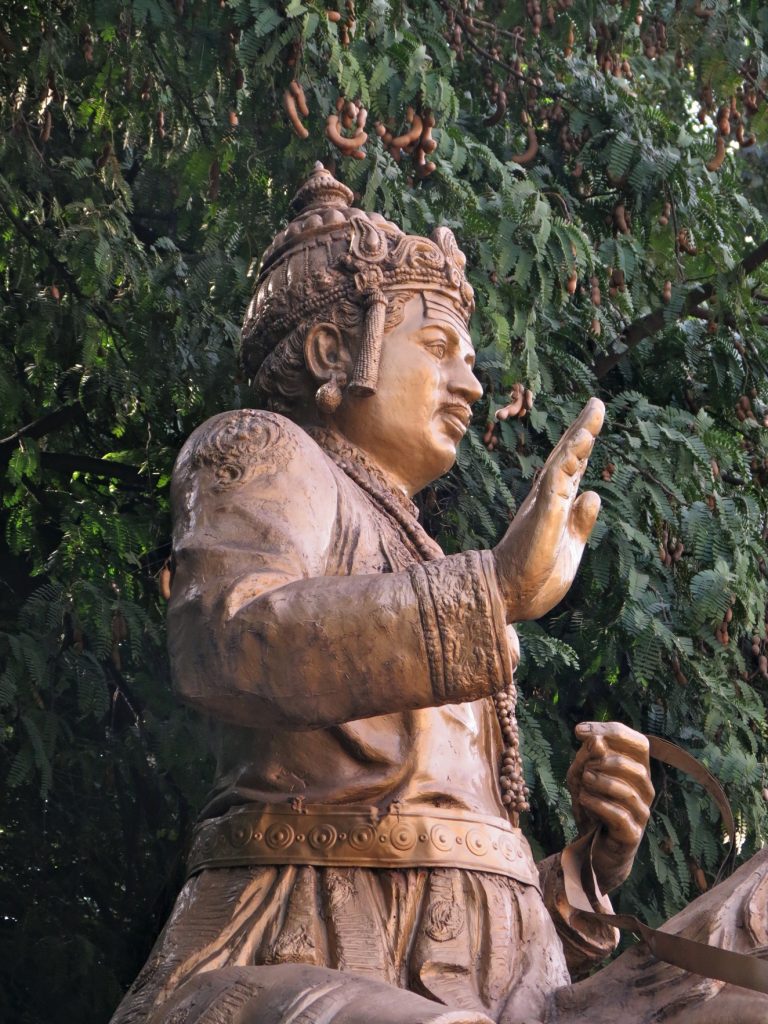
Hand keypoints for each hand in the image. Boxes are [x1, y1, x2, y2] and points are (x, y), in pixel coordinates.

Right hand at [493, 398, 603, 621]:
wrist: (509, 598)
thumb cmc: (535, 578)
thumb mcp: (570, 548)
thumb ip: (581, 523)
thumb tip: (592, 493)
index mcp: (553, 508)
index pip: (571, 471)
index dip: (582, 446)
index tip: (593, 424)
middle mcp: (546, 500)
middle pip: (567, 457)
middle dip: (582, 429)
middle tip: (597, 404)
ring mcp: (544, 504)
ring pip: (563, 462)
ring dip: (579, 437)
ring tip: (595, 413)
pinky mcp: (543, 513)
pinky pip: (558, 479)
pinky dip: (570, 458)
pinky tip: (583, 441)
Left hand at [566, 721, 653, 893]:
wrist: (594, 846)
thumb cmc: (592, 803)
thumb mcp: (583, 773)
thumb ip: (589, 755)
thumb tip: (595, 739)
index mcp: (638, 769)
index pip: (639, 742)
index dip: (611, 731)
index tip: (579, 731)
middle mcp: (645, 790)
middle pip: (636, 767)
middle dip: (605, 761)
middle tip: (584, 767)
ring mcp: (641, 813)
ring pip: (628, 791)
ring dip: (601, 782)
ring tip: (584, 780)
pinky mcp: (631, 834)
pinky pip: (619, 816)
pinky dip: (598, 804)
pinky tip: (583, 799)